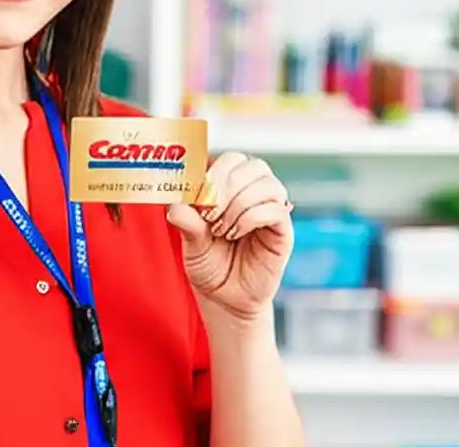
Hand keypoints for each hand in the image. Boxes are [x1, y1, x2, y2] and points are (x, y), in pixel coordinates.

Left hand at [166, 152, 294, 324]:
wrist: (225, 299)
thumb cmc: (210, 265)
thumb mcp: (191, 243)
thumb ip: (186, 222)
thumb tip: (175, 205)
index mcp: (231, 188)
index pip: (230, 160)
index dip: (213, 172)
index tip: (196, 195)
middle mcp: (254, 194)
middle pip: (251, 165)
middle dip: (226, 183)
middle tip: (208, 211)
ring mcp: (271, 210)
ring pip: (267, 183)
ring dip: (238, 202)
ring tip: (221, 227)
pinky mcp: (282, 230)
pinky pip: (275, 209)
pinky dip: (250, 217)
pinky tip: (234, 233)